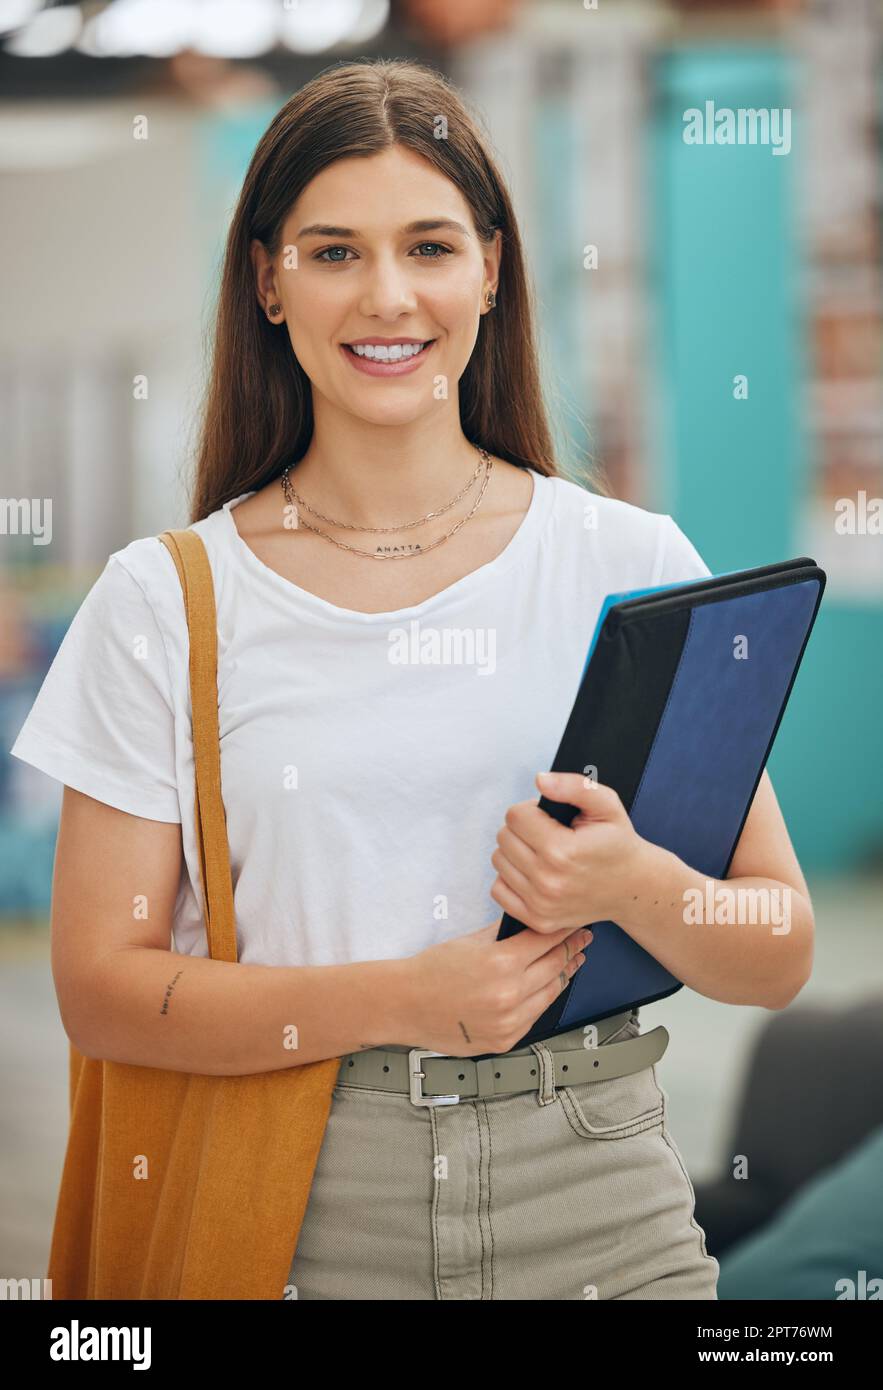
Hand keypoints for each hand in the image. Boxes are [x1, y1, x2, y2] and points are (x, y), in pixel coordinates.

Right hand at [405, 916, 593, 1055]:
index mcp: (501, 963)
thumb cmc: (431, 970)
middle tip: (583, 939)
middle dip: (572, 949)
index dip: (565, 929)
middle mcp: (509, 994)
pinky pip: (535, 1016)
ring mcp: (509, 1021)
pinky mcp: (505, 1040)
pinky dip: (543, 999)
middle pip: (555, 965)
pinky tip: (548, 987)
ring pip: (551, 994)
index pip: (546, 940)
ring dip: (564, 975)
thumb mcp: (470, 941)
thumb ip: (504, 933)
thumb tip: (530, 923)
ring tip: (572, 962)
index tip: (576, 922)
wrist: (405, 1004)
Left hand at [490, 771, 647, 933]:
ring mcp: (541, 904)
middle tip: (548, 834)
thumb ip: (574, 786)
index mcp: (562, 850)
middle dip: (523, 829)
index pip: (515, 816)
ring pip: (500, 861)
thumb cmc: (617, 844)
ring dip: (517, 852)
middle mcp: (548, 881)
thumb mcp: (606, 805)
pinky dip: (512, 879)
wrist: (632, 886)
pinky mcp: (537, 919)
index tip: (550, 818)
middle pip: (504, 838)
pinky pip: (499, 890)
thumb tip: (540, 780)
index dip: (532, 810)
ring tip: (544, 853)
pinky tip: (535, 872)